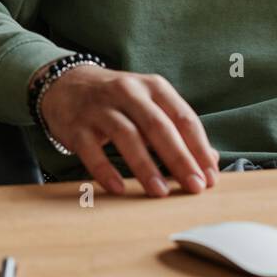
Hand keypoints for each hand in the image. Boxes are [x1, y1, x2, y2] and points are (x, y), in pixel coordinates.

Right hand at [37, 63, 219, 198]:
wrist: (66, 84)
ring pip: (127, 136)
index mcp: (153, 87)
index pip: (183, 117)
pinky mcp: (77, 125)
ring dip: (146, 166)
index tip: (211, 176)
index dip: (199, 148)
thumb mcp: (150, 105)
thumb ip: (178, 131)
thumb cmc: (118, 101)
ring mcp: (100, 107)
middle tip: (195, 187)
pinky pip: (91, 150)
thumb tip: (210, 161)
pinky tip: (119, 189)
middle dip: (179, 158)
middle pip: (158, 126)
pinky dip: (105, 170)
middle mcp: (128, 92)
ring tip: (161, 192)